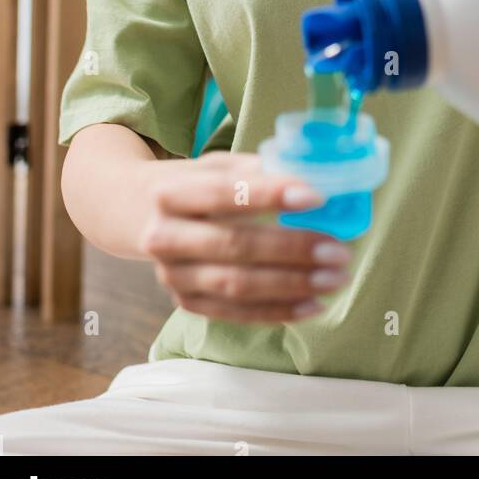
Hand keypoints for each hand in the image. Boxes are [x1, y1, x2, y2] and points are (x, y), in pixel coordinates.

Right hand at [138, 151, 350, 322]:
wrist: (140, 215)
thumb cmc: (197, 185)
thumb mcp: (218, 165)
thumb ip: (261, 170)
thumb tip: (320, 176)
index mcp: (172, 193)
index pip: (225, 192)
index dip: (270, 194)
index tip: (316, 196)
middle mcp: (164, 236)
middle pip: (234, 245)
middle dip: (292, 249)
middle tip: (339, 250)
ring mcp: (173, 275)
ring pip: (237, 285)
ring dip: (292, 284)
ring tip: (336, 278)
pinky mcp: (186, 303)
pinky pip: (237, 313)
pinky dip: (279, 311)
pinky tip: (315, 304)